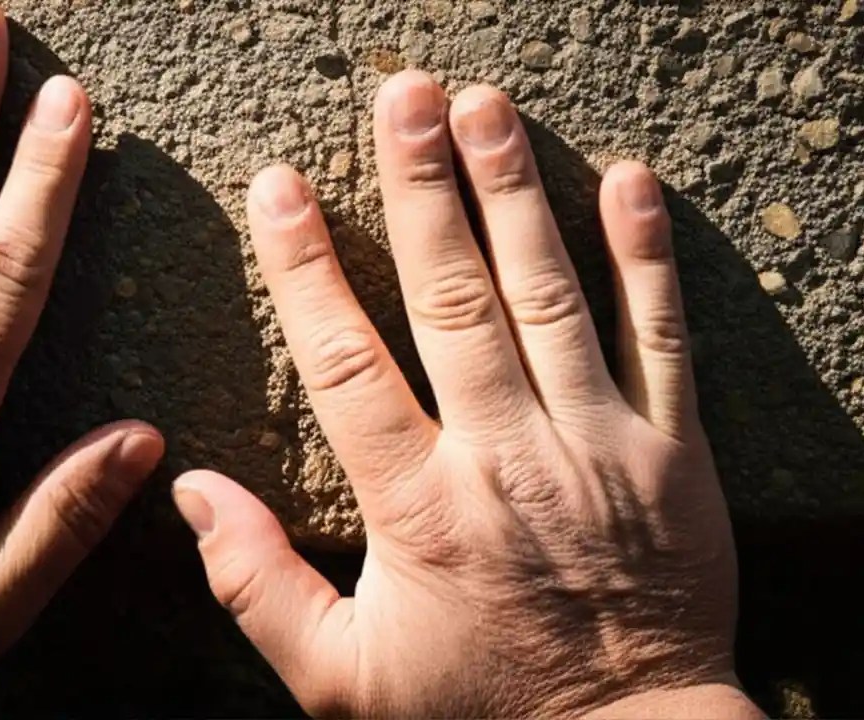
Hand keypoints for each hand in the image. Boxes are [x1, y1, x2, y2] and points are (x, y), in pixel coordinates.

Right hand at [174, 71, 758, 716]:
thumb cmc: (475, 712)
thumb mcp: (341, 680)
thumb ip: (257, 586)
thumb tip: (191, 492)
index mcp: (419, 509)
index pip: (347, 365)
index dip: (306, 270)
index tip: (278, 188)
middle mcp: (507, 457)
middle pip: (455, 299)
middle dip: (421, 189)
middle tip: (401, 97)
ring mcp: (599, 446)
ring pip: (551, 296)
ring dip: (513, 193)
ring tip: (484, 107)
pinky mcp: (673, 452)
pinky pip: (662, 337)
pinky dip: (644, 254)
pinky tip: (624, 179)